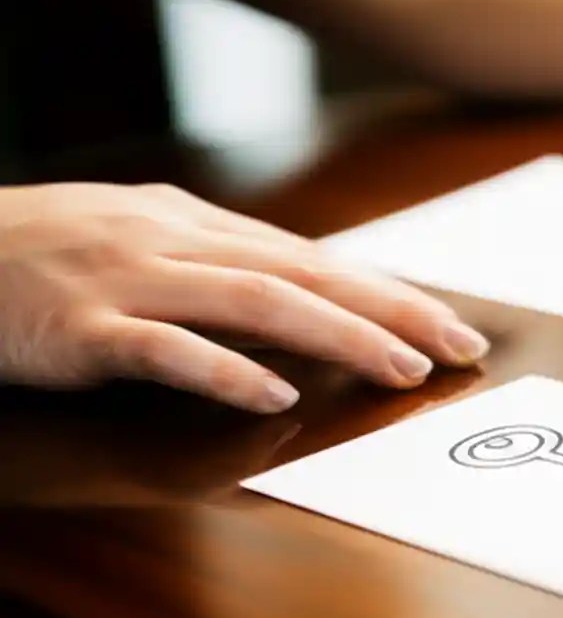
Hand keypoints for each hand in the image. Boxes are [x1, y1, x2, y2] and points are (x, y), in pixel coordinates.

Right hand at [0, 183, 488, 412]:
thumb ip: (221, 268)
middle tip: (458, 345)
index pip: (314, 259)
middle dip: (390, 310)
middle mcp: (174, 242)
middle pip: (304, 273)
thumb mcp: (145, 243)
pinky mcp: (81, 329)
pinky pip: (164, 349)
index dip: (388, 292)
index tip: (449, 324)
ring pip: (254, 302)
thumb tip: (307, 304)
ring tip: (401, 368)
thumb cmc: (48, 254)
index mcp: (194, 224)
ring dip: (337, 336)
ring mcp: (128, 281)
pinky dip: (225, 370)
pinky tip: (277, 393)